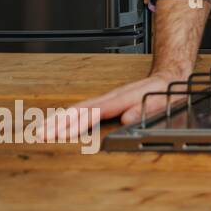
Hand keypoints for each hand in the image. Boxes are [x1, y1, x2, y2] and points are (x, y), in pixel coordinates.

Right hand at [41, 72, 187, 141]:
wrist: (168, 76)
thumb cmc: (165, 91)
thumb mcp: (162, 101)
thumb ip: (145, 110)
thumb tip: (128, 119)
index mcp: (123, 99)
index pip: (95, 112)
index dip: (78, 124)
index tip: (63, 134)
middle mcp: (111, 97)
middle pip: (80, 109)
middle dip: (60, 122)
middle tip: (42, 134)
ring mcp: (108, 97)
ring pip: (79, 108)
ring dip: (59, 119)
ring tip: (42, 130)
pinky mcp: (107, 100)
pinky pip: (83, 108)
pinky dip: (68, 116)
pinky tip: (57, 123)